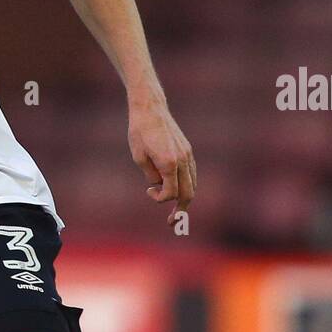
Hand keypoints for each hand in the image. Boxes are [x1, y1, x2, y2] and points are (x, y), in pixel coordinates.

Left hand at [128, 94, 195, 226]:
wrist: (150, 109)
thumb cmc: (140, 132)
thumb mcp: (139, 157)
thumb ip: (151, 175)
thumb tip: (160, 186)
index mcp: (169, 163)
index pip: (171, 193)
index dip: (160, 198)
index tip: (148, 191)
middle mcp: (182, 160)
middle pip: (188, 193)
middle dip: (181, 210)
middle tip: (172, 223)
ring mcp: (188, 155)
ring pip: (193, 184)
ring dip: (185, 199)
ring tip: (177, 211)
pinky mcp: (187, 150)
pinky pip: (191, 174)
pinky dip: (186, 185)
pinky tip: (178, 190)